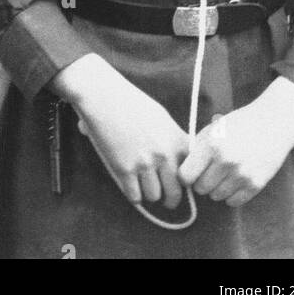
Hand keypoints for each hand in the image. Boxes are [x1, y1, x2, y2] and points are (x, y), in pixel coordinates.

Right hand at [52, 55, 189, 208]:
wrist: (102, 95)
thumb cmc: (131, 102)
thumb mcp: (161, 117)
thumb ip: (173, 139)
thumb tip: (180, 164)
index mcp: (176, 140)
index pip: (191, 175)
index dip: (185, 182)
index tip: (179, 184)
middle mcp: (164, 154)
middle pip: (175, 193)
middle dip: (170, 198)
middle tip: (166, 199)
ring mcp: (144, 163)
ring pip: (154, 196)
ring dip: (148, 193)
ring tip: (142, 184)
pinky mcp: (124, 169)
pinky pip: (134, 196)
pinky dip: (133, 194)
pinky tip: (130, 185)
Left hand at [179, 78, 293, 207]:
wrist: (273, 123)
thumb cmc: (239, 124)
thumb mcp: (213, 129)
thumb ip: (197, 149)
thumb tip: (184, 173)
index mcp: (212, 144)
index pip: (186, 175)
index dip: (185, 175)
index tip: (190, 172)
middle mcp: (226, 161)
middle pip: (200, 188)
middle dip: (201, 181)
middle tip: (209, 171)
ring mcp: (242, 174)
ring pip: (216, 196)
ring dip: (216, 188)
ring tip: (223, 174)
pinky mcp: (256, 184)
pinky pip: (233, 202)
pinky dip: (231, 195)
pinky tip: (234, 180)